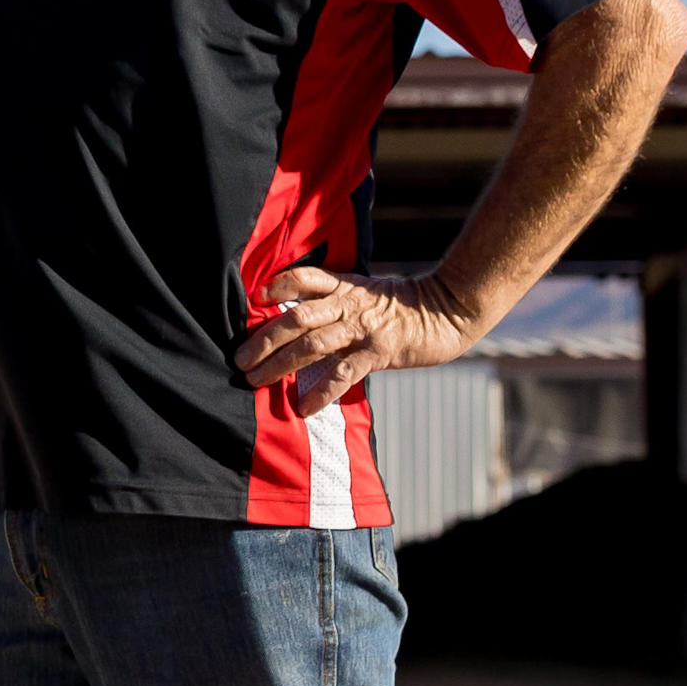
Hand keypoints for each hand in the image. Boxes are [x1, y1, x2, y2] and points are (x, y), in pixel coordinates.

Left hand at [232, 267, 483, 417]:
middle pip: (296, 318)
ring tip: (256, 381)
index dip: (279, 284)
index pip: (305, 278)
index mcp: (344, 288)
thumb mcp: (367, 294)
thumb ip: (336, 304)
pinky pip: (343, 372)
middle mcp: (348, 305)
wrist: (447, 312)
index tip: (255, 297)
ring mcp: (362, 328)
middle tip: (240, 359)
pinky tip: (303, 407)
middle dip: (264, 339)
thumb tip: (299, 324)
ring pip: (312, 344)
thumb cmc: (402, 308)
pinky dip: (321, 391)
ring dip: (280, 364)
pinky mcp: (378, 351)